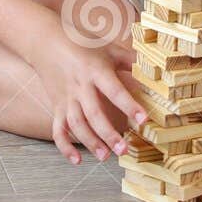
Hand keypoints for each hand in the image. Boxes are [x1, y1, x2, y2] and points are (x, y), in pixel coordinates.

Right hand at [34, 35, 145, 164]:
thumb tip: (155, 69)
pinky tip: (77, 160)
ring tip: (105, 157)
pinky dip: (65, 147)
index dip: (129, 106)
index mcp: (96, 71)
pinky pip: (58, 129)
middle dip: (108, 134)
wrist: (46, 41)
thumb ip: (131, 61)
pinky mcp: (56, 106)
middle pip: (93, 114)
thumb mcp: (109, 49)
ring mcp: (66, 98)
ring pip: (76, 124)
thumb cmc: (82, 44)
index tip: (143, 120)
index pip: (114, 91)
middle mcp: (80, 87)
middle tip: (123, 150)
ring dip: (90, 142)